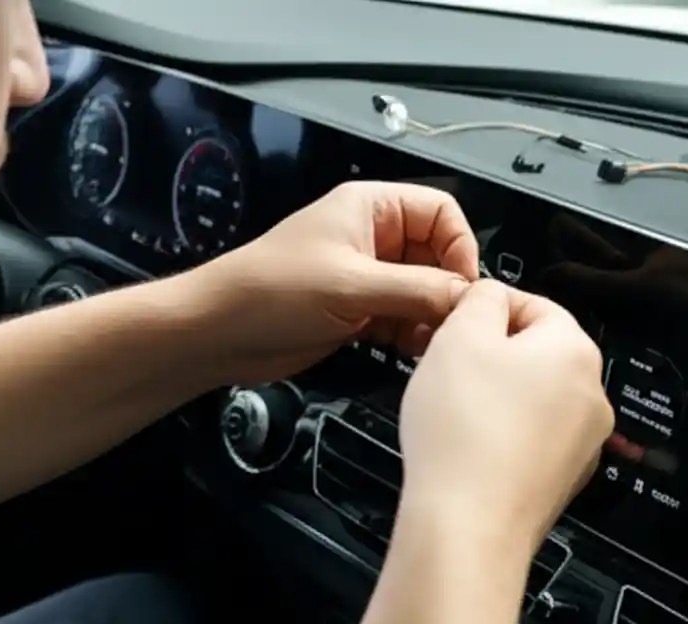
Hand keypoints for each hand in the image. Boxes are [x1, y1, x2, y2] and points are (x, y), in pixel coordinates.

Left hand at [193, 181, 479, 383]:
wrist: (219, 333)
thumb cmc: (269, 291)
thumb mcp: (352, 285)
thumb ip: (417, 289)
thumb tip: (467, 296)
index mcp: (370, 208)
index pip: (441, 212)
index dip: (459, 246)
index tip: (462, 285)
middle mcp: (372, 238)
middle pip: (437, 255)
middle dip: (446, 289)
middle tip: (450, 321)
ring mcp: (366, 276)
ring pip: (423, 291)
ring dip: (431, 317)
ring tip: (428, 340)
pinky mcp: (357, 311)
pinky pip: (403, 318)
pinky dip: (412, 335)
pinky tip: (409, 351)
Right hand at [396, 280, 613, 556]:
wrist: (468, 528)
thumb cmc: (464, 431)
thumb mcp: (460, 336)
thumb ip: (480, 299)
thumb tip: (490, 295)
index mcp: (576, 351)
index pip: (533, 304)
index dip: (484, 309)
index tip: (450, 325)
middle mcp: (592, 396)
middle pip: (535, 353)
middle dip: (488, 355)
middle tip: (445, 369)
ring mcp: (582, 444)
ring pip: (532, 398)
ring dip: (494, 396)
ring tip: (453, 412)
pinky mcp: (561, 481)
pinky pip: (529, 440)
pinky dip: (500, 435)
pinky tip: (467, 448)